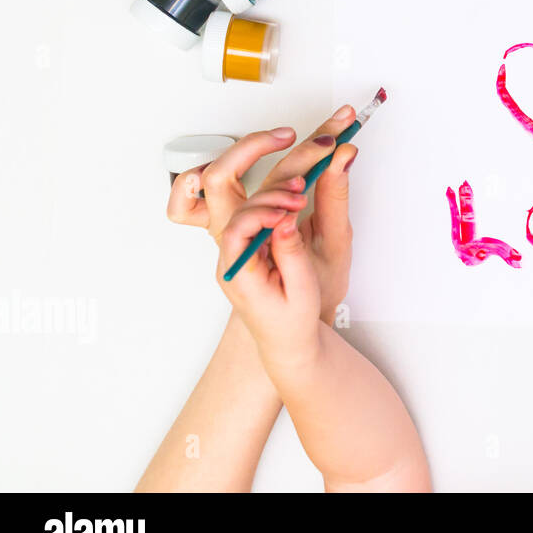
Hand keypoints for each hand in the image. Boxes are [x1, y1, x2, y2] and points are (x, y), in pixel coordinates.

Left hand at [167, 106, 358, 321]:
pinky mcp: (244, 224)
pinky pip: (235, 185)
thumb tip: (287, 215)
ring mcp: (230, 232)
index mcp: (236, 267)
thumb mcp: (302, 292)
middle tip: (296, 140)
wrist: (284, 337)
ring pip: (218, 178)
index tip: (298, 198)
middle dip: (253, 152)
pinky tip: (276, 156)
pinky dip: (252, 165)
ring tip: (289, 140)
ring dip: (250, 153)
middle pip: (216, 182)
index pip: (237, 220)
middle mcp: (226, 245)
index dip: (269, 203)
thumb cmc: (292, 320)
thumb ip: (292, 252)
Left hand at [215, 187, 324, 363]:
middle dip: (268, 199)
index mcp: (239, 277)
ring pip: (243, 213)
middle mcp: (231, 263)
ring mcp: (237, 256)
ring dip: (271, 198)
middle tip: (299, 193)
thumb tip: (286, 221)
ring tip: (299, 191)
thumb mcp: (301, 290)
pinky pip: (254, 220)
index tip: (287, 210)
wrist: (286, 341)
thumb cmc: (293, 322)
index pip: (235, 234)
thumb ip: (292, 254)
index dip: (259, 214)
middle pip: (237, 217)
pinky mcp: (248, 250)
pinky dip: (273, 207)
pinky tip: (291, 200)